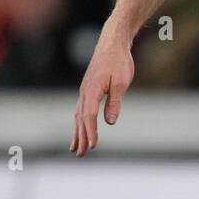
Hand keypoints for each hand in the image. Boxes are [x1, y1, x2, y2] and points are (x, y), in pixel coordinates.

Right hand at [70, 28, 134, 156]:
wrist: (112, 43)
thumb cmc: (119, 61)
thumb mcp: (122, 82)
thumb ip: (115, 102)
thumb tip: (110, 122)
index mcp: (92, 90)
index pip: (90, 116)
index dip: (91, 132)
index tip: (93, 146)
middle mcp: (84, 92)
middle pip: (81, 119)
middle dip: (81, 138)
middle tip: (81, 155)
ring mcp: (84, 91)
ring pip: (78, 116)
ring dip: (77, 133)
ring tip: (76, 149)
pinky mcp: (87, 90)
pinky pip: (81, 110)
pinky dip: (79, 123)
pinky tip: (80, 130)